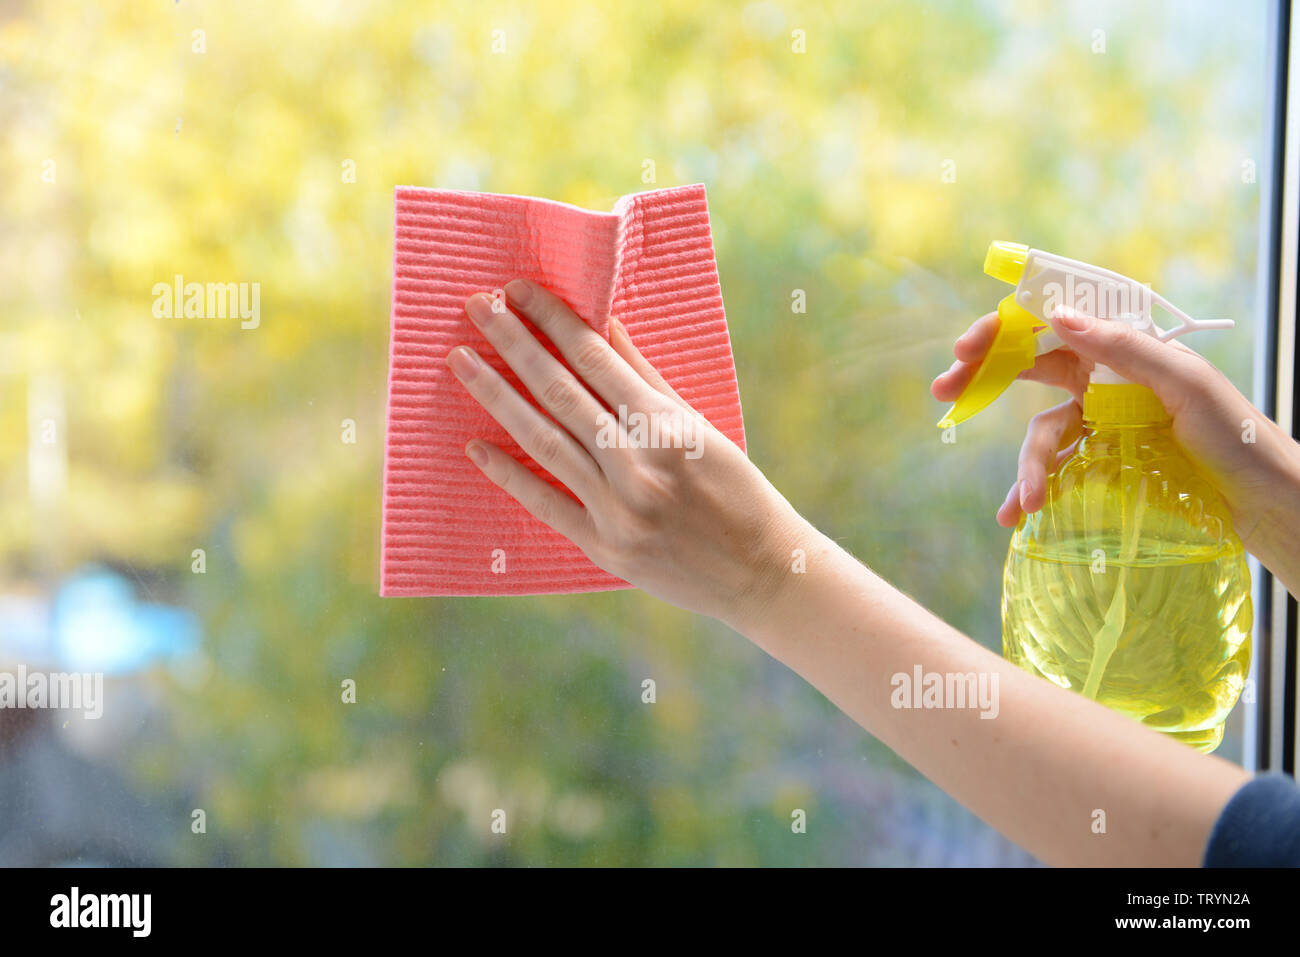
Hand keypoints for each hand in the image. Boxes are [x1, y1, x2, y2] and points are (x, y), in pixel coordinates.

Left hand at [446, 279, 807, 627]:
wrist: (761, 574)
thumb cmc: (738, 491)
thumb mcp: (701, 428)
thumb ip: (648, 380)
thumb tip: (605, 325)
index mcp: (667, 427)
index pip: (595, 359)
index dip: (553, 320)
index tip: (518, 290)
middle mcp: (638, 465)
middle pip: (560, 393)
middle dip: (513, 344)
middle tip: (476, 306)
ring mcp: (617, 509)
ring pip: (544, 442)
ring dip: (497, 397)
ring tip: (461, 362)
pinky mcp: (604, 548)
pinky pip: (546, 505)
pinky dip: (509, 475)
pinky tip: (475, 445)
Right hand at [930, 307, 1299, 563]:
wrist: (1263, 501)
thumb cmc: (1236, 435)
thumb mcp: (1184, 384)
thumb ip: (1123, 348)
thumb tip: (1056, 315)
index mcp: (1125, 347)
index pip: (1052, 322)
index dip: (1004, 328)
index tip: (967, 348)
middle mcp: (1107, 377)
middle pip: (1030, 366)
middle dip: (984, 377)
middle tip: (944, 392)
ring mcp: (1102, 421)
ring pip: (1041, 432)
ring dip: (1024, 468)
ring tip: (1021, 508)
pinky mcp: (1103, 460)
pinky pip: (1056, 468)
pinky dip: (1034, 489)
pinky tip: (1022, 514)